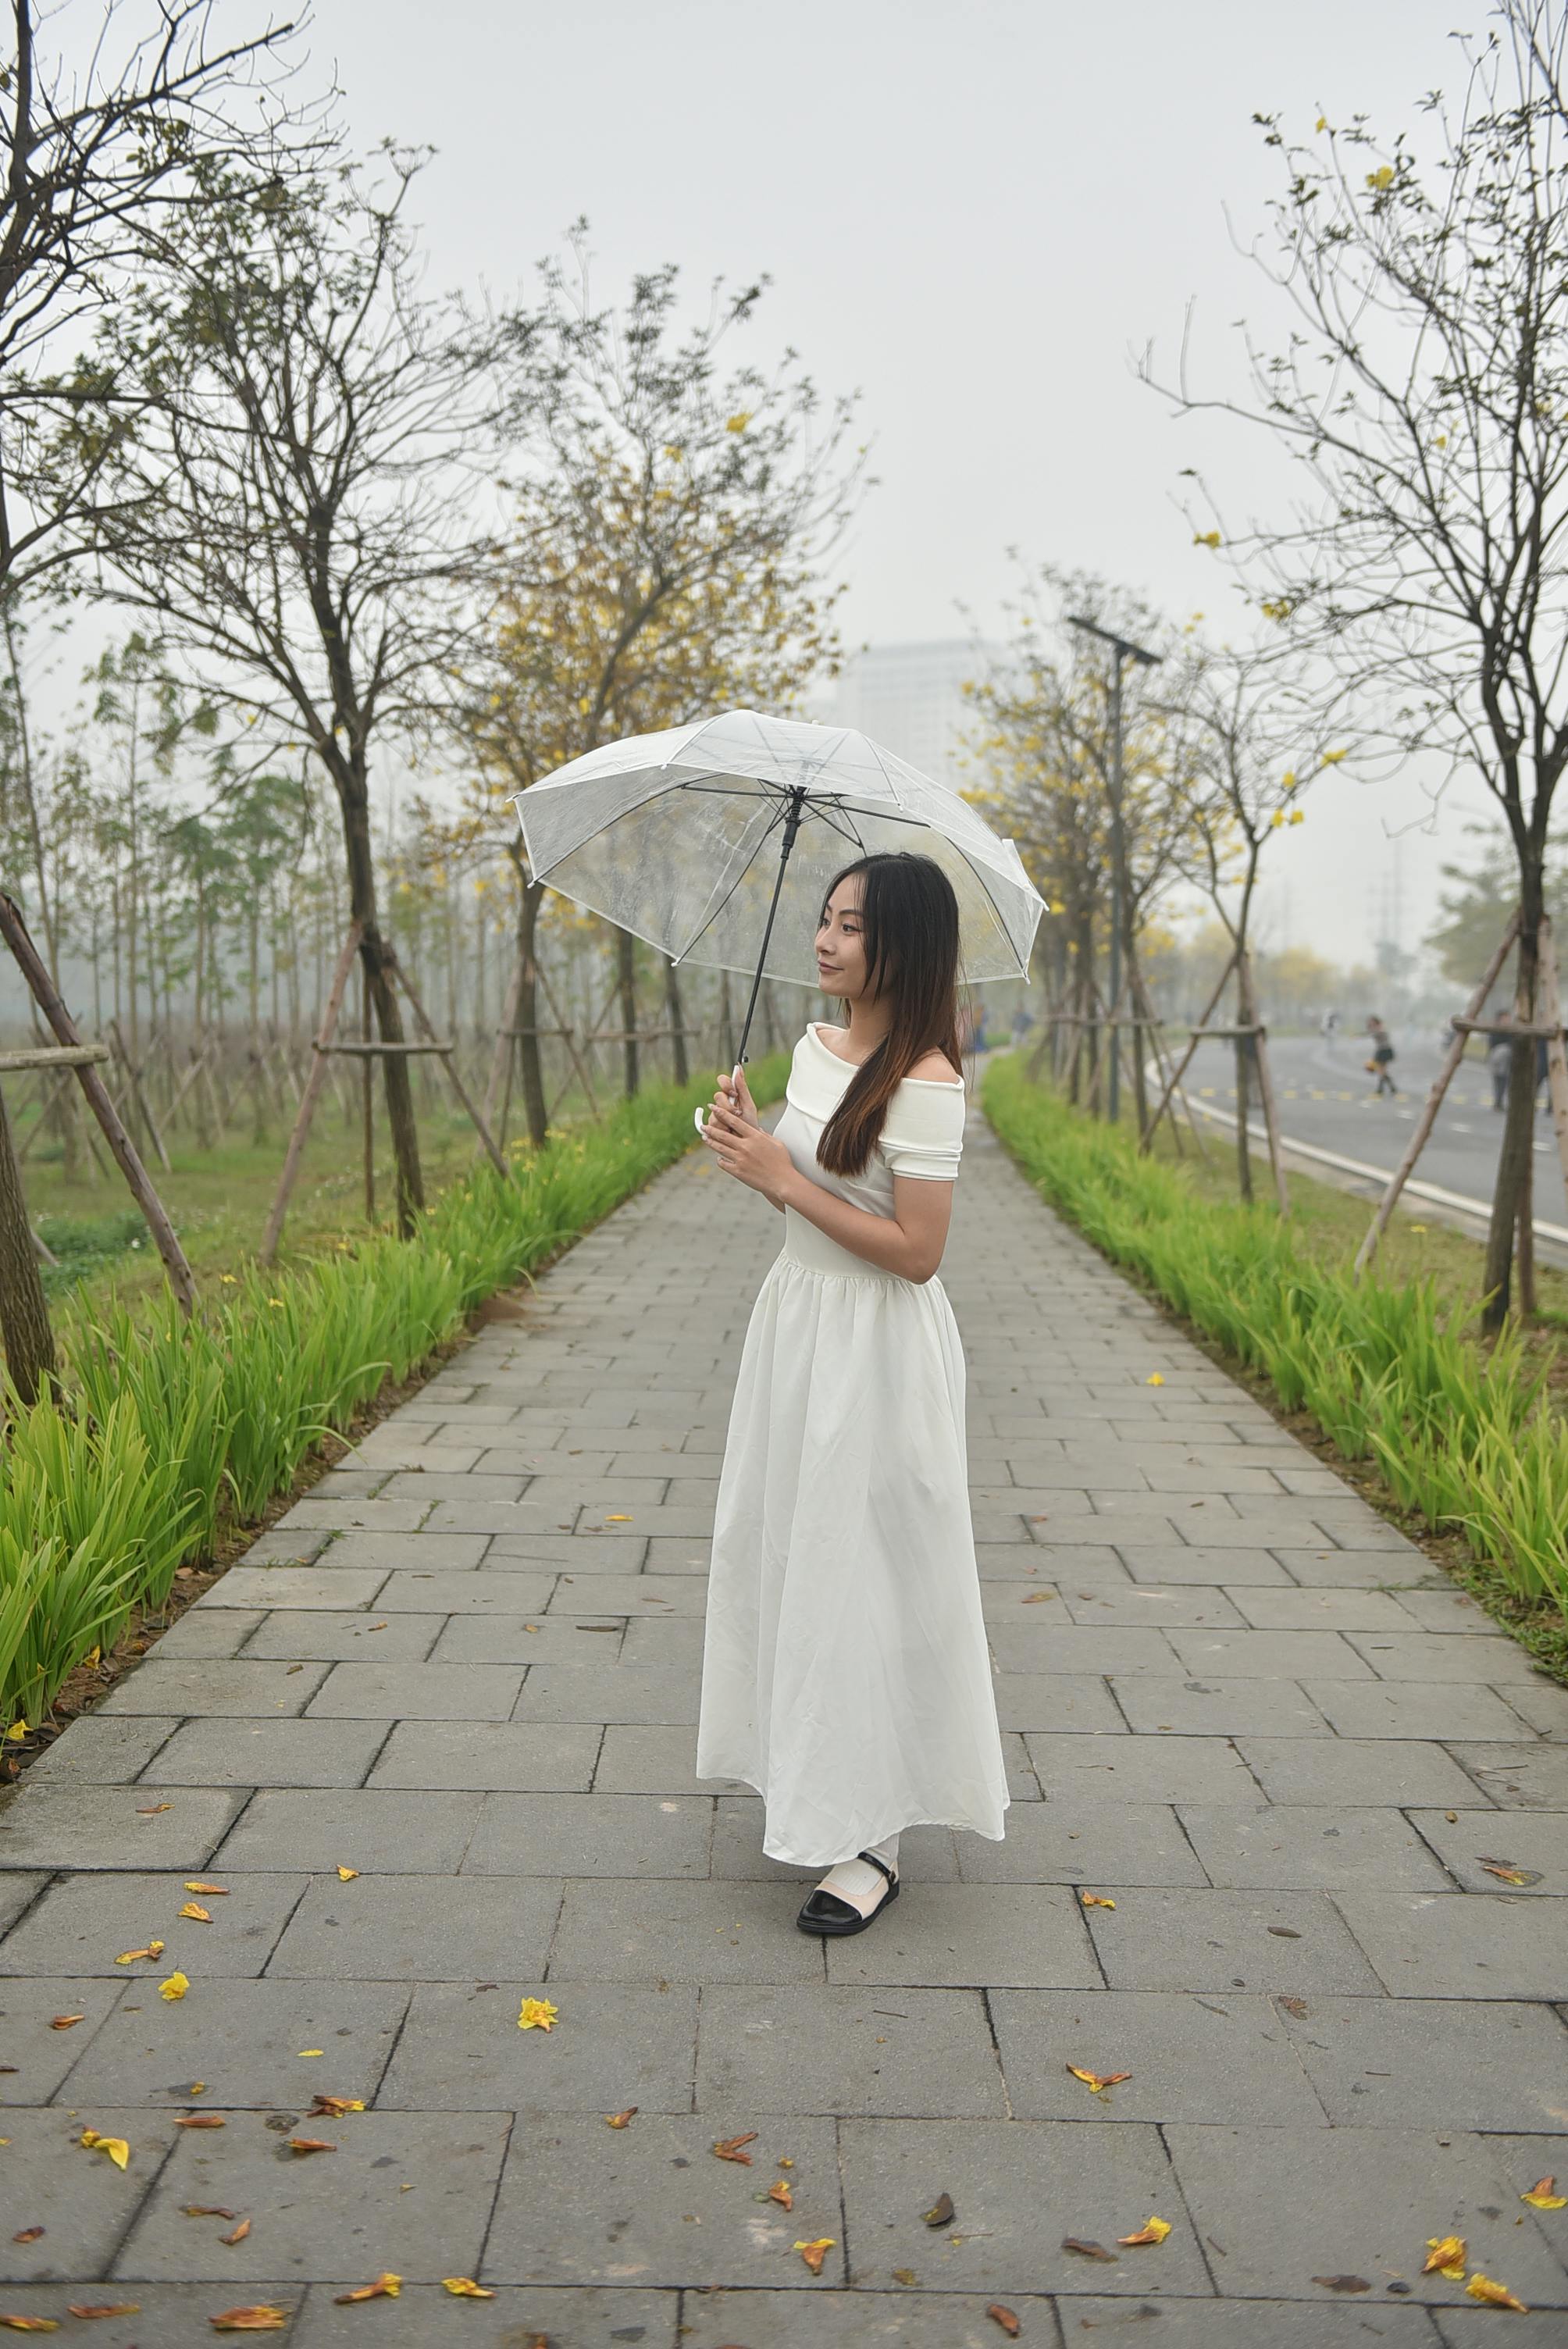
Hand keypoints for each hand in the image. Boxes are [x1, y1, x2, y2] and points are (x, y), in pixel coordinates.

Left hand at [702, 1087, 794, 1204]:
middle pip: (722, 1134)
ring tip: (705, 1138)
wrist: (782, 1181)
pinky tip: (719, 1158)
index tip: (713, 1108)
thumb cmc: (782, 1162)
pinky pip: (723, 1163)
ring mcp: (740, 1159)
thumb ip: (764, 1135)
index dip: (722, 1113)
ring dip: (711, 1142)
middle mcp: (745, 1146)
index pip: (734, 1121)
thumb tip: (756, 1129)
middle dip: (710, 1129)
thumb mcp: (776, 1143)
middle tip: (703, 1126)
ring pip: (720, 1148)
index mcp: (755, 1137)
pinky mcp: (738, 1171)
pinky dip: (720, 1160)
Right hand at [715, 1063, 758, 1128]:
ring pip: (714, 1111)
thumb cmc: (749, 1123)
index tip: (734, 1093)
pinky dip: (720, 1128)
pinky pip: (710, 1123)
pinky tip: (726, 1130)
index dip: (726, 1084)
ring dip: (726, 1120)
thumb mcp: (748, 1105)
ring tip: (735, 1126)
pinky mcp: (710, 1125)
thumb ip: (743, 1087)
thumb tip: (738, 1068)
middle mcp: (721, 1102)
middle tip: (738, 1114)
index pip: (722, 1080)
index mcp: (731, 1094)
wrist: (747, 1142)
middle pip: (718, 1096)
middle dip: (728, 1106)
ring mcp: (714, 1114)